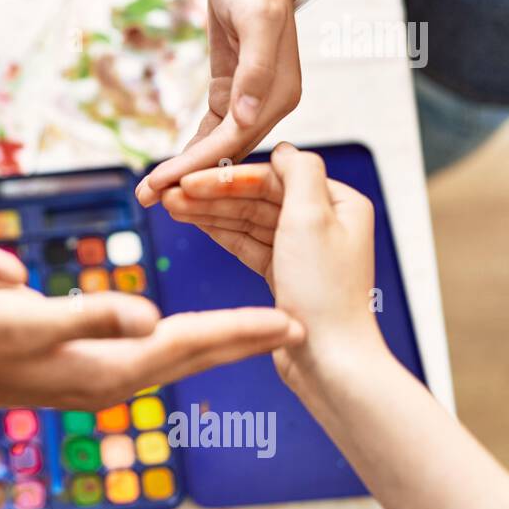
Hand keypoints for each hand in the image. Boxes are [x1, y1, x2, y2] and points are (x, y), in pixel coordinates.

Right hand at [0, 287, 301, 414]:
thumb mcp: (26, 318)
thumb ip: (88, 316)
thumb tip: (149, 314)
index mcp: (108, 365)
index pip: (189, 343)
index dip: (240, 330)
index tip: (290, 323)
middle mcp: (114, 378)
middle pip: (193, 356)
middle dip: (246, 340)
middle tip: (298, 327)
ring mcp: (100, 379)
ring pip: (176, 358)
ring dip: (220, 343)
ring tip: (259, 328)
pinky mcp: (87, 371)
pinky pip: (152, 356)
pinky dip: (184, 342)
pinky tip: (188, 334)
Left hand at [136, 0, 307, 205]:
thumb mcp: (256, 19)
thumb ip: (255, 68)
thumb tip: (245, 116)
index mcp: (279, 94)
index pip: (233, 142)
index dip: (198, 166)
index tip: (164, 185)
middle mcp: (268, 103)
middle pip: (225, 152)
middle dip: (187, 178)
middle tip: (146, 198)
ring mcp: (251, 98)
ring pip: (217, 146)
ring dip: (186, 169)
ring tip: (149, 191)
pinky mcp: (232, 88)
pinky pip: (212, 129)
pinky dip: (193, 149)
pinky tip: (169, 168)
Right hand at [159, 143, 386, 385]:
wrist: (328, 360)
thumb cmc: (324, 293)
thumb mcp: (312, 218)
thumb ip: (298, 172)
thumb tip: (282, 148)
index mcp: (340, 203)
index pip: (273, 177)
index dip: (226, 177)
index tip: (188, 179)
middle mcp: (325, 223)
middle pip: (257, 197)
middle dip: (211, 194)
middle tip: (168, 193)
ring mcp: (302, 250)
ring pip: (248, 221)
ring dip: (209, 212)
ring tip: (170, 207)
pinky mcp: (284, 275)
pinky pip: (247, 244)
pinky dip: (220, 233)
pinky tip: (193, 223)